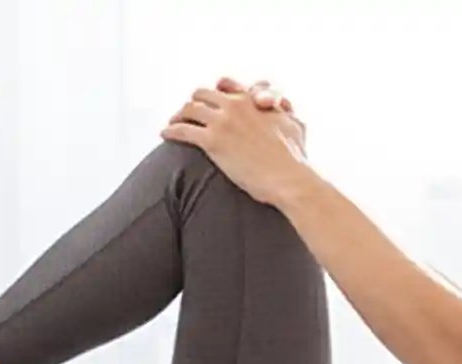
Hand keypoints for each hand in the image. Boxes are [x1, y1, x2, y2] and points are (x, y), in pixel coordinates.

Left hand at [161, 78, 312, 206]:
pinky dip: (171, 131)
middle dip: (193, 103)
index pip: (227, 86)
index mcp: (253, 100)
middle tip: (187, 113)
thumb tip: (285, 108)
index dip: (215, 91)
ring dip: (178, 115)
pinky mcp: (212, 141)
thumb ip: (286, 113)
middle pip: (202, 94)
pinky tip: (165, 135)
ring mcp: (222, 122)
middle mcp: (236, 106)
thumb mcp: (296, 127)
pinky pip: (182, 130)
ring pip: (189, 109)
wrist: (289, 180)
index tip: (208, 99)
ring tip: (173, 123)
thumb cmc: (296, 158)